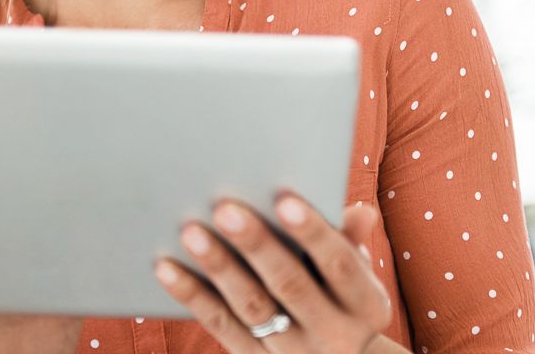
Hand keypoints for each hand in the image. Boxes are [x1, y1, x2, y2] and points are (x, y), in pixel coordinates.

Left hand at [154, 192, 393, 352]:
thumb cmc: (340, 293)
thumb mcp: (358, 273)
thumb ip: (351, 240)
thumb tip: (359, 212)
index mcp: (367, 306)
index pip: (340, 265)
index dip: (313, 233)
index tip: (284, 199)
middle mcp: (334, 335)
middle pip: (290, 285)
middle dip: (257, 245)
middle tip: (225, 209)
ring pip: (251, 307)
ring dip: (219, 267)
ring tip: (191, 232)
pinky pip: (220, 326)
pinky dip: (192, 295)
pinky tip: (167, 267)